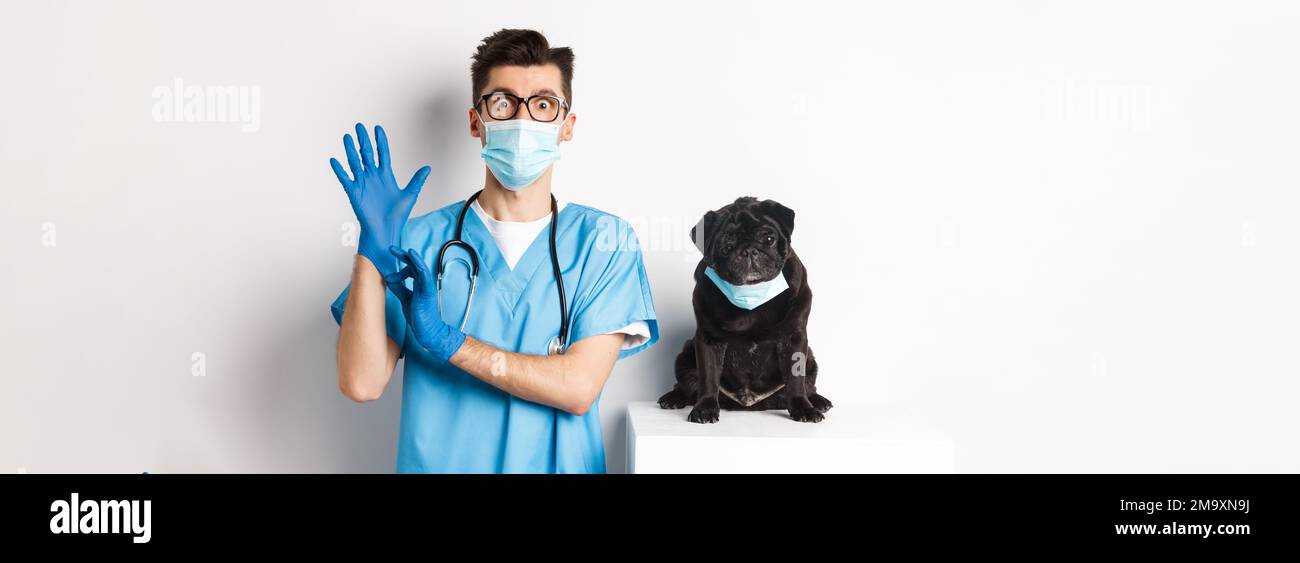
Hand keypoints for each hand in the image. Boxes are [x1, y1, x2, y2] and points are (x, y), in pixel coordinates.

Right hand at [329, 123, 429, 277]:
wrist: (386, 231)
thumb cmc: (397, 216)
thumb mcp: (410, 195)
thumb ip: (417, 181)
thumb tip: (428, 168)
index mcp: (386, 176)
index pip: (382, 154)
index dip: (380, 141)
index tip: (377, 128)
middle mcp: (373, 177)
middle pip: (366, 154)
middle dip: (363, 140)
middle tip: (359, 126)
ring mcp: (362, 183)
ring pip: (355, 162)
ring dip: (350, 150)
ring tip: (346, 137)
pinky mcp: (354, 192)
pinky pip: (345, 179)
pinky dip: (339, 170)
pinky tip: (334, 160)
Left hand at [383, 246, 466, 363]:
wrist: (428, 331)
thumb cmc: (419, 316)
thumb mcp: (405, 299)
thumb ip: (399, 289)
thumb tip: (389, 279)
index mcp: (418, 284)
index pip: (409, 270)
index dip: (398, 269)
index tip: (388, 272)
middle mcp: (423, 283)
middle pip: (413, 264)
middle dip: (402, 255)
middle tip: (391, 248)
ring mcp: (426, 286)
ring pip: (419, 266)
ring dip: (409, 256)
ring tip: (398, 250)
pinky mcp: (427, 290)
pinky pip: (424, 273)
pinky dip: (418, 263)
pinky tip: (412, 256)